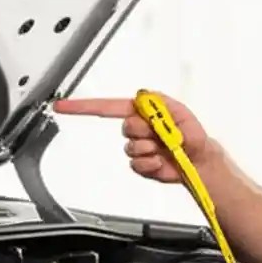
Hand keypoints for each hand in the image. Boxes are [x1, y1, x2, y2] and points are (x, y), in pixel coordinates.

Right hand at [52, 92, 210, 183]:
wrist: (198, 161)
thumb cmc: (191, 135)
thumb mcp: (178, 111)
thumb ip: (157, 102)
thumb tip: (140, 97)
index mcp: (140, 111)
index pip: (107, 106)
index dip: (83, 106)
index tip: (63, 105)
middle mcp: (135, 128)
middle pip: (124, 127)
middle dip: (143, 130)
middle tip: (161, 134)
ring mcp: (136, 147)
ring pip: (130, 148)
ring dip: (149, 149)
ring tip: (164, 149)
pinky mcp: (139, 164)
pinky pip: (136, 164)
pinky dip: (150, 164)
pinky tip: (161, 161)